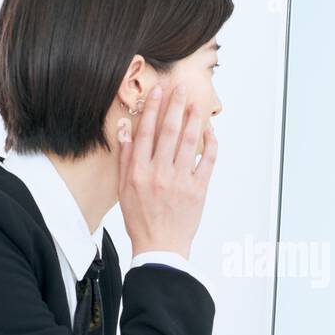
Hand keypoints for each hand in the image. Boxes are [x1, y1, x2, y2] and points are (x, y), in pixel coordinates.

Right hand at [118, 84, 217, 259]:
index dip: (152, 108)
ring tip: (197, 104)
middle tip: (181, 88)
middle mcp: (159, 173)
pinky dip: (211, 144)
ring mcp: (180, 180)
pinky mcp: (198, 189)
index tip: (157, 91)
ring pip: (190, 142)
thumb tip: (124, 129)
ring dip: (194, 119)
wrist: (160, 246)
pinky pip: (208, 161)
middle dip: (175, 106)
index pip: (145, 132)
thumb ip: (124, 158)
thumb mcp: (123, 189)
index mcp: (139, 171)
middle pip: (169, 131)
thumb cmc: (140, 219)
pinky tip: (210, 131)